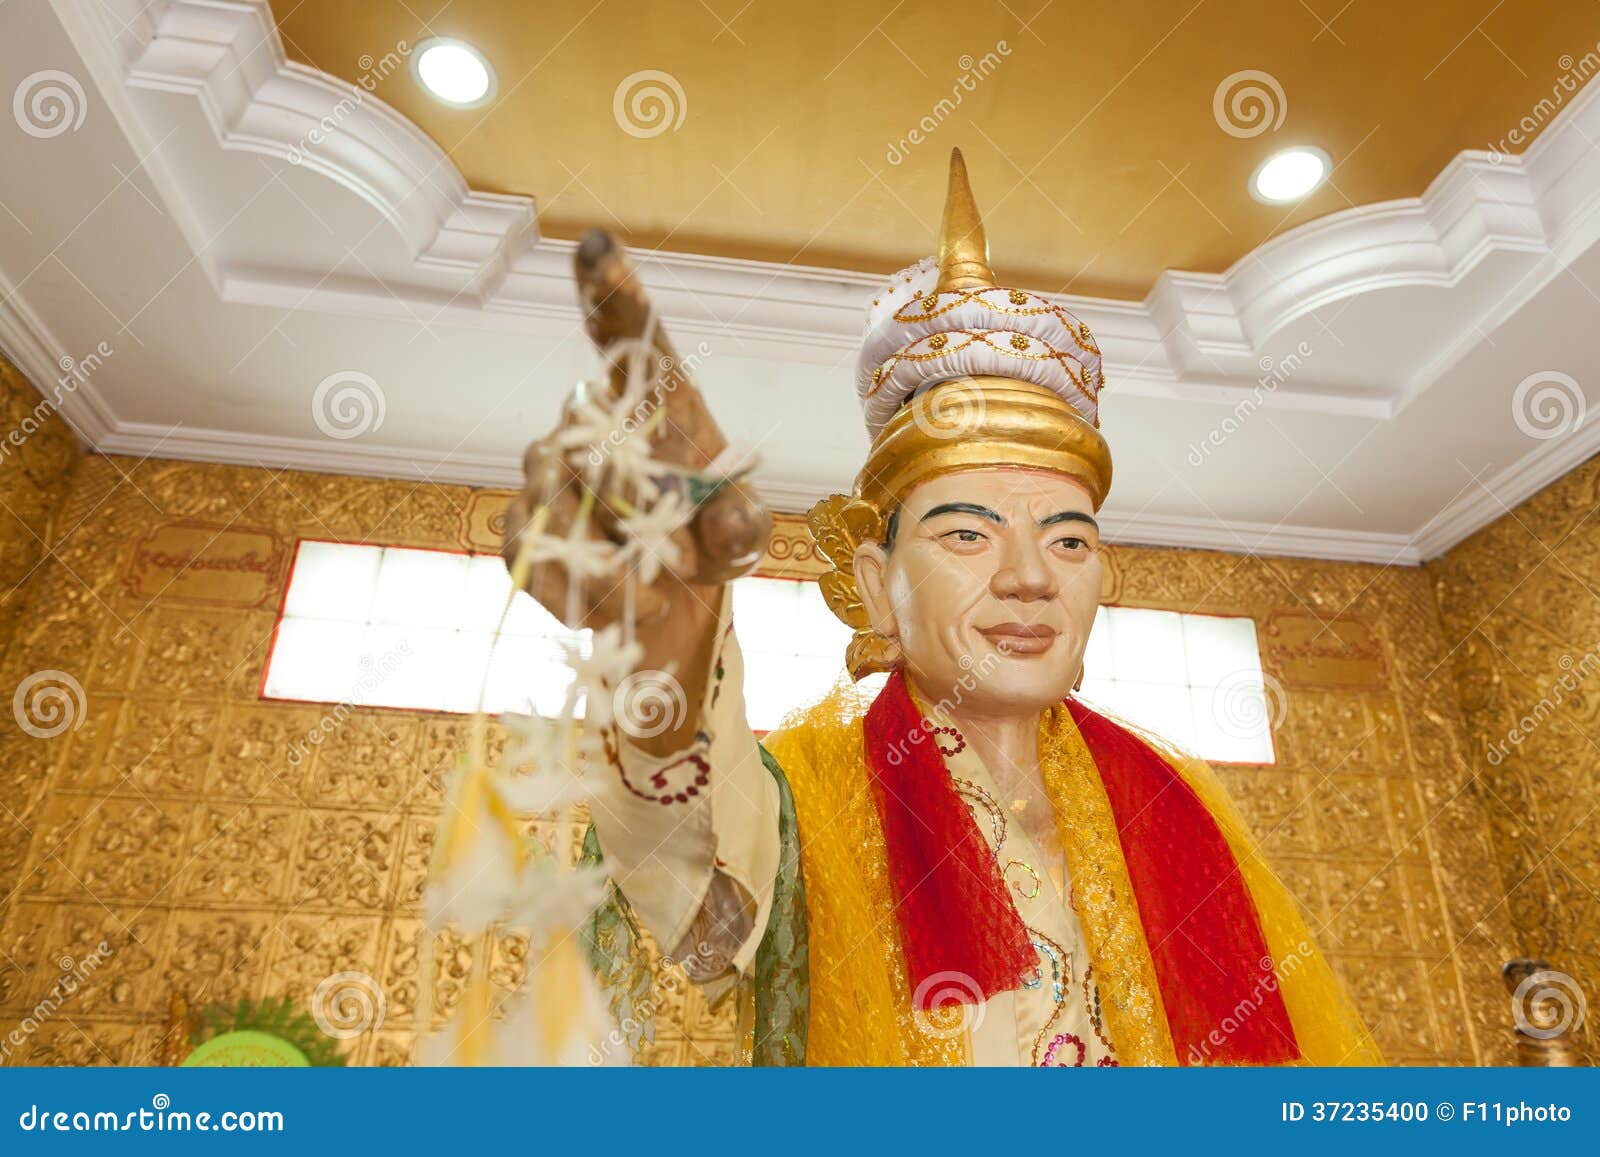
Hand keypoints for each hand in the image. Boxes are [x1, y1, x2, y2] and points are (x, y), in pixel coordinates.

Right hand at [502, 231, 769, 754]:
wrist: (668, 608)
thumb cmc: (708, 545)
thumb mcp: (741, 537)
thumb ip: (742, 527)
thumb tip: (731, 520)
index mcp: (656, 406)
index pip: (630, 340)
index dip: (611, 294)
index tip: (597, 246)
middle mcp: (591, 424)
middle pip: (587, 437)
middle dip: (633, 508)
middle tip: (675, 553)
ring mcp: (545, 473)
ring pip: (556, 496)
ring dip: (610, 553)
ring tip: (651, 579)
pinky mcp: (519, 526)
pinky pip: (536, 550)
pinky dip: (580, 587)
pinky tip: (617, 597)